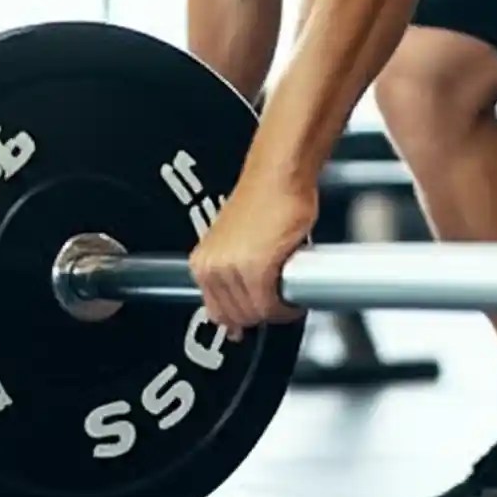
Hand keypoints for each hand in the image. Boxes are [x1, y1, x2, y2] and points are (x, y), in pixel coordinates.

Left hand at [188, 171, 316, 340]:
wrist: (278, 177)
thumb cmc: (264, 201)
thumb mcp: (236, 243)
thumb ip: (234, 273)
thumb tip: (242, 303)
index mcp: (202, 264)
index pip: (218, 313)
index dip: (242, 319)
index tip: (257, 315)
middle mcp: (211, 268)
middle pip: (238, 317)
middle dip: (262, 316)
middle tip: (279, 304)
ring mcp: (232, 271)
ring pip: (255, 314)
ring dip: (276, 312)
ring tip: (289, 298)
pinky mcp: (256, 271)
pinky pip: (271, 305)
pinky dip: (285, 309)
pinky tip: (294, 299)